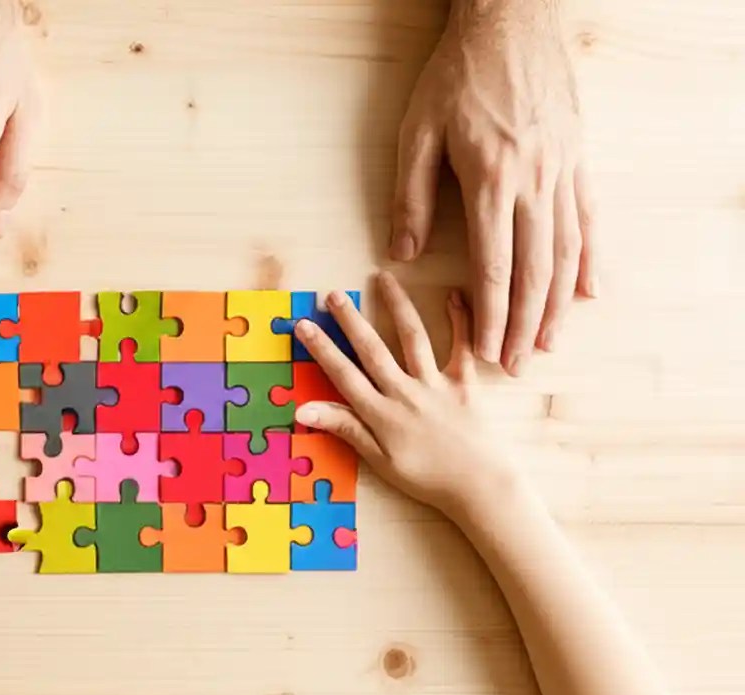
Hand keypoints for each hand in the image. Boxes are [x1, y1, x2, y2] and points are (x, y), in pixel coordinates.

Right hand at [293, 272, 523, 522]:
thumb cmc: (427, 479)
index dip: (322, 349)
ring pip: (412, 338)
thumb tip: (302, 411)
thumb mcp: (379, 461)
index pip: (343, 375)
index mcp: (381, 414)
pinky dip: (459, 320)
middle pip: (372, 349)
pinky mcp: (465, 383)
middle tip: (334, 295)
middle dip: (351, 320)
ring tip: (384, 280)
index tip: (304, 325)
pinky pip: (461, 347)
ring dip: (397, 306)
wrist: (480, 487)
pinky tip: (454, 296)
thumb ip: (344, 429)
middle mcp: (404, 392)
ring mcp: (435, 385)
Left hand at [391, 0, 595, 375]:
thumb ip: (411, 197)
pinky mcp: (578, 158)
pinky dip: (589, 258)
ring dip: (557, 303)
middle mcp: (534, 182)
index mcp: (490, 181)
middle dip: (523, 323)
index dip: (491, 315)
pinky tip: (588, 290)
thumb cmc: (457, 76)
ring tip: (549, 341)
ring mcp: (562, 171)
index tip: (486, 352)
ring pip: (566, 250)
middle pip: (534, 269)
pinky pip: (588, 218)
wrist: (511, 22)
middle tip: (516, 363)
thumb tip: (402, 254)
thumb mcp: (417, 133)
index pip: (493, 266)